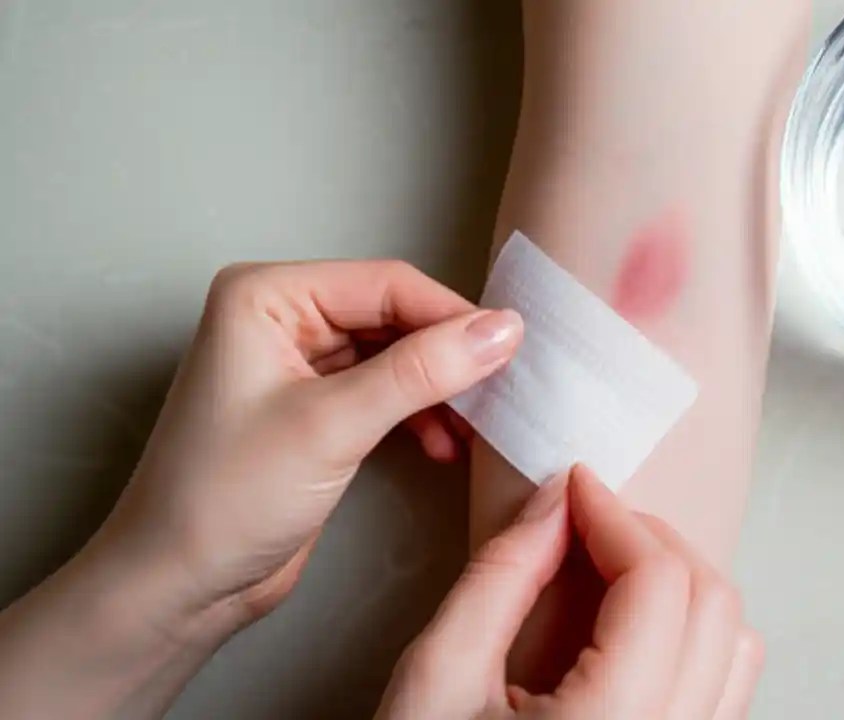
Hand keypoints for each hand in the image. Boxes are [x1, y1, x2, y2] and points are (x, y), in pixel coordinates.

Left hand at [101, 260, 522, 629]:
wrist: (178, 587)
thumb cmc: (225, 498)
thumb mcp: (333, 425)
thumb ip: (422, 372)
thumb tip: (503, 330)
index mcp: (267, 295)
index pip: (386, 284)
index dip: (452, 316)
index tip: (512, 350)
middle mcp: (282, 317)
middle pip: (395, 316)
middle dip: (448, 355)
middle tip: (502, 391)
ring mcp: (299, 364)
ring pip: (397, 355)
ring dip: (440, 389)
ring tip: (477, 426)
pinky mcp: (315, 409)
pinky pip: (385, 391)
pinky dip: (419, 414)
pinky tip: (444, 445)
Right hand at [376, 466, 763, 719]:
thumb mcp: (439, 678)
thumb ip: (500, 578)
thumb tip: (555, 501)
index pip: (657, 584)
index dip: (616, 515)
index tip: (576, 486)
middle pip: (713, 605)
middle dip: (653, 540)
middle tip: (590, 519)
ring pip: (736, 647)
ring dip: (683, 586)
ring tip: (612, 565)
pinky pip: (724, 691)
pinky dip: (693, 637)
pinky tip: (631, 625)